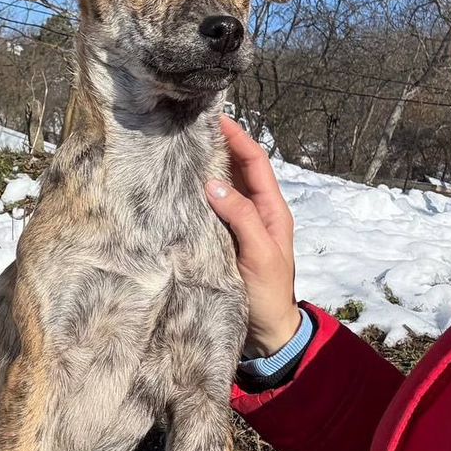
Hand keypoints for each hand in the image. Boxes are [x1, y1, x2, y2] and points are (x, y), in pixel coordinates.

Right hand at [205, 115, 300, 357]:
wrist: (268, 332)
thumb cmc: (269, 293)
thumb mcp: (260, 254)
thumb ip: (241, 218)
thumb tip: (213, 184)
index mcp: (272, 210)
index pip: (256, 162)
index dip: (238, 138)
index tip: (217, 118)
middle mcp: (256, 212)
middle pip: (238, 169)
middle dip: (219, 146)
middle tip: (191, 128)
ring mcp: (239, 225)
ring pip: (223, 187)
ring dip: (206, 168)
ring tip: (181, 150)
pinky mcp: (224, 240)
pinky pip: (211, 210)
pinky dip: (198, 195)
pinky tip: (179, 188)